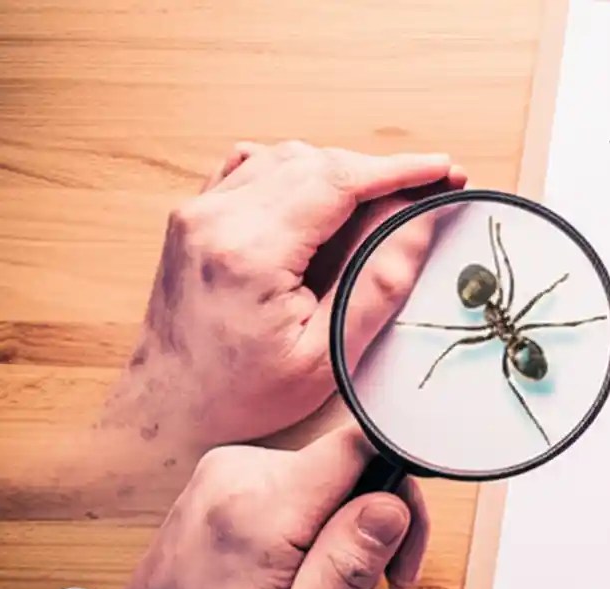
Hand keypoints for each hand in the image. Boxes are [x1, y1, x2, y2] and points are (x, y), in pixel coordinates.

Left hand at [83, 425, 429, 588]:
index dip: (400, 483)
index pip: (361, 443)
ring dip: (349, 522)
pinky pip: (302, 482)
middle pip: (352, 459)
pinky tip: (307, 564)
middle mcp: (240, 471)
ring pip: (331, 473)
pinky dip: (319, 519)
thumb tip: (392, 506)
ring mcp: (230, 469)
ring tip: (335, 582)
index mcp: (259, 506)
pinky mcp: (228, 476)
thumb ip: (349, 566)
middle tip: (384, 579)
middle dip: (379, 517)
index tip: (402, 537)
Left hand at [115, 140, 464, 448]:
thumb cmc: (241, 396)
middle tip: (429, 190)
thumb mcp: (327, 356)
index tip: (442, 169)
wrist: (168, 409)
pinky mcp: (194, 216)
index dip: (399, 170)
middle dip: (379, 172)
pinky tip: (323, 202)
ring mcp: (199, 212)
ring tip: (383, 204)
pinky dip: (299, 173)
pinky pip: (254, 167)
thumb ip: (378, 285)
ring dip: (341, 173)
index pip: (338, 179)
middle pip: (317, 161)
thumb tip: (421, 225)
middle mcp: (217, 219)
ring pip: (287, 158)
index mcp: (250, 252)